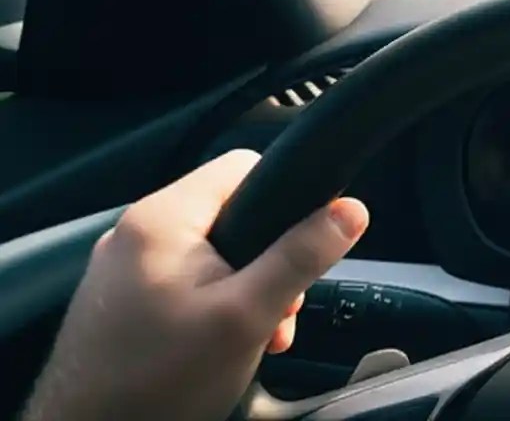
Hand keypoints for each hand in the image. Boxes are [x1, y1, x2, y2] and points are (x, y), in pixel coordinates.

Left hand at [22, 150, 368, 420]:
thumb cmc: (157, 382)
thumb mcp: (248, 316)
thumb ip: (300, 258)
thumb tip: (350, 211)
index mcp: (162, 218)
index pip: (243, 166)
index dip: (287, 198)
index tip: (306, 244)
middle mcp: (135, 232)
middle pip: (232, 215)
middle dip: (269, 261)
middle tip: (278, 311)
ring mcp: (123, 268)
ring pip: (211, 254)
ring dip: (246, 290)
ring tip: (254, 336)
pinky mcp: (120, 300)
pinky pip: (184, 282)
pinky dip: (214, 306)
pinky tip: (221, 345)